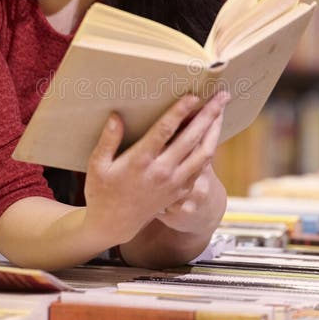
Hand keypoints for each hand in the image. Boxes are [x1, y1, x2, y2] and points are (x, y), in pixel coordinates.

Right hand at [83, 90, 229, 248]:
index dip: (180, 112)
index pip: (165, 131)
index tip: (193, 96)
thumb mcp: (97, 166)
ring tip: (221, 111)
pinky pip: (201, 168)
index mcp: (140, 162)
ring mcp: (174, 183)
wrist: (114, 223)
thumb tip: (116, 116)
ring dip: (214, 131)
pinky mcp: (180, 191)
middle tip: (221, 96)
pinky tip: (212, 135)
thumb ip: (107, 140)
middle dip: (208, 115)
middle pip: (191, 138)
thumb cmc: (102, 191)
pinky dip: (210, 150)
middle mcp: (162, 172)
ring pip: (203, 154)